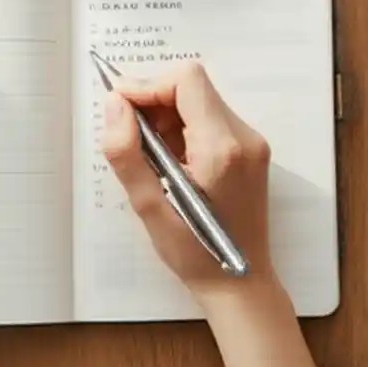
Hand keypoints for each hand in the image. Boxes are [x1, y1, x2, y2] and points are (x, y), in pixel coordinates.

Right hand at [100, 61, 275, 302]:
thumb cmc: (194, 255)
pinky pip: (210, 119)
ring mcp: (252, 143)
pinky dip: (183, 128)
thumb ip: (127, 153)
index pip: (187, 80)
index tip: (120, 109)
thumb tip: (115, 104)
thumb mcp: (148, 208)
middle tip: (132, 139)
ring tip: (152, 159)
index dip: (148, 85)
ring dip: (167, 117)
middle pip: (193, 87)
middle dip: (155, 102)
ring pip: (200, 100)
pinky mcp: (250, 151)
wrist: (240, 285)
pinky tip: (172, 163)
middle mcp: (244, 137)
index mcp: (221, 148)